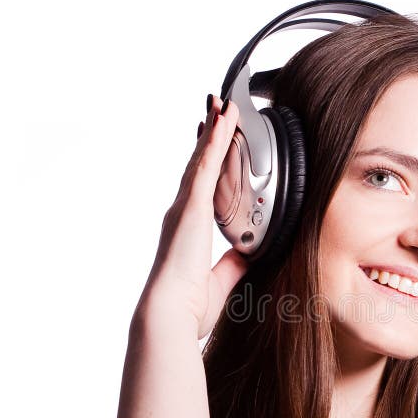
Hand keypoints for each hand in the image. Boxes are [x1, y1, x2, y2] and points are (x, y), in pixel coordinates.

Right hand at [137, 95, 249, 338]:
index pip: (200, 188)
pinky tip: (224, 121)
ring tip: (223, 105)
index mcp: (188, 230)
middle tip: (215, 111)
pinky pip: (206, 166)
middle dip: (207, 137)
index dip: (205, 163)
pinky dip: (215, 141)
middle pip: (198, 165)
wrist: (170, 313)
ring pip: (202, 159)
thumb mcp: (221, 280)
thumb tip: (247, 253)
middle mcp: (183, 214)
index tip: (210, 143)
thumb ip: (233, 264)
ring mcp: (185, 208)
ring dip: (213, 130)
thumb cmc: (187, 305)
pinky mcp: (192, 207)